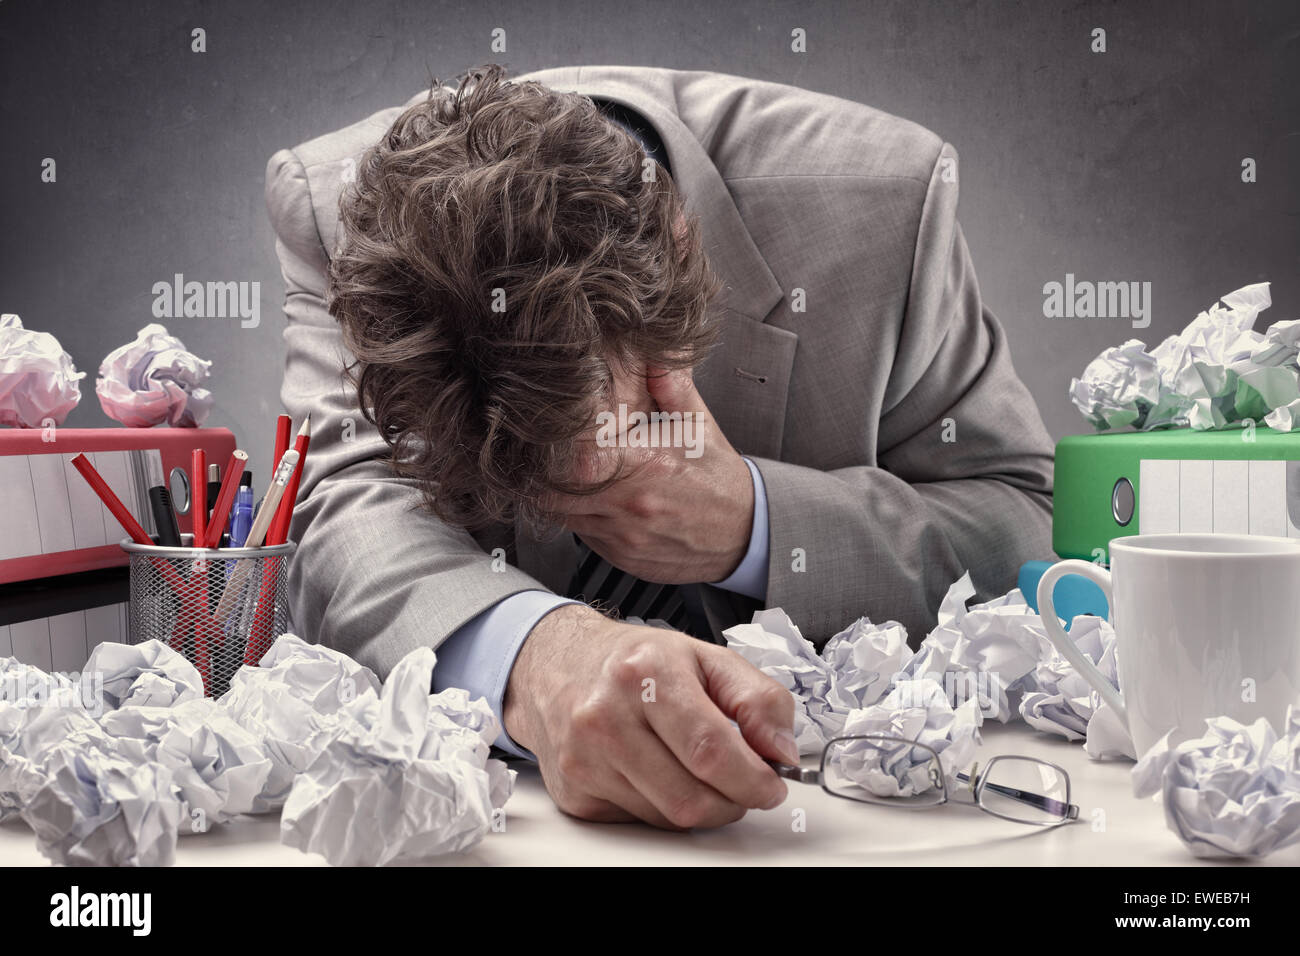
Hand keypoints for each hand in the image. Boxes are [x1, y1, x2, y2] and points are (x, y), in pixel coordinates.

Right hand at [503, 603, 798, 828]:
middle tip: (744, 785)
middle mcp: (606, 717)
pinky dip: (664, 807)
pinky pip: (640, 822)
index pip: (710, 750)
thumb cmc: (635, 661)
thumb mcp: (705, 657)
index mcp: (645, 673)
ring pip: (668, 818)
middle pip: (690, 798)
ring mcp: (584, 760)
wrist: (556, 664)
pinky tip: (661, 774)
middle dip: (733, 801)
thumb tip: (782, 752)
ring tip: (701, 773)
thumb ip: (757, 698)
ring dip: (701, 806)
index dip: (753, 779)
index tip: (773, 785)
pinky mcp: (575, 793)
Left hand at [554, 365, 754, 583]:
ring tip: (580, 480)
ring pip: (563, 518)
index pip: (574, 462)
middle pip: (553, 495)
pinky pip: (584, 538)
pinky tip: (601, 504)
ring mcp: (624, 537)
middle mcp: (630, 505)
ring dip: (562, 499)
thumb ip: (669, 384)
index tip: (549, 438)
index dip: (551, 451)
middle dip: (544, 476)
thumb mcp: (698, 423)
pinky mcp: (622, 558)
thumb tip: (653, 348)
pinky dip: (584, 520)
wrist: (745, 533)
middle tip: (551, 460)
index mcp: (645, 465)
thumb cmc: (717, 478)